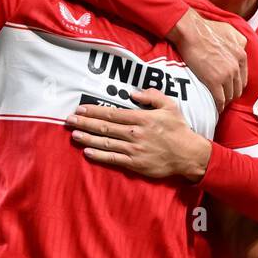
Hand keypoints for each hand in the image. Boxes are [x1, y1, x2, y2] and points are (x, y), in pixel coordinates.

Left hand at [68, 89, 211, 179]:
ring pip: (105, 142)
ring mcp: (134, 149)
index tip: (80, 108)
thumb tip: (134, 94)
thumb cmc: (179, 129)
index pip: (112, 113)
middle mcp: (135, 133)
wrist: (188, 155)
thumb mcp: (170, 106)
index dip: (94, 110)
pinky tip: (87, 151)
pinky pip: (113, 158)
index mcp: (141, 118)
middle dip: (85, 122)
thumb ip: (152, 96)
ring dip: (87, 137)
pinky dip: (99, 155)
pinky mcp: (135, 163)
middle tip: (68, 120)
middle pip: (104, 127)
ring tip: (73, 134)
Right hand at [168, 8, 247, 111]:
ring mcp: (226, 75)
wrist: (192, 32)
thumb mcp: (230, 31)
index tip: (230, 89)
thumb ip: (238, 40)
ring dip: (225, 101)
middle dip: (231, 94)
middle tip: (224, 97)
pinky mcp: (214, 81)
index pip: (243, 78)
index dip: (236, 86)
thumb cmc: (207, 29)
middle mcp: (237, 66)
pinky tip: (216, 108)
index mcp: (241, 56)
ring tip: (218, 102)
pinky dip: (218, 106)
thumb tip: (241, 46)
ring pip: (229, 95)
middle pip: (238, 89)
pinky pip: (220, 99)